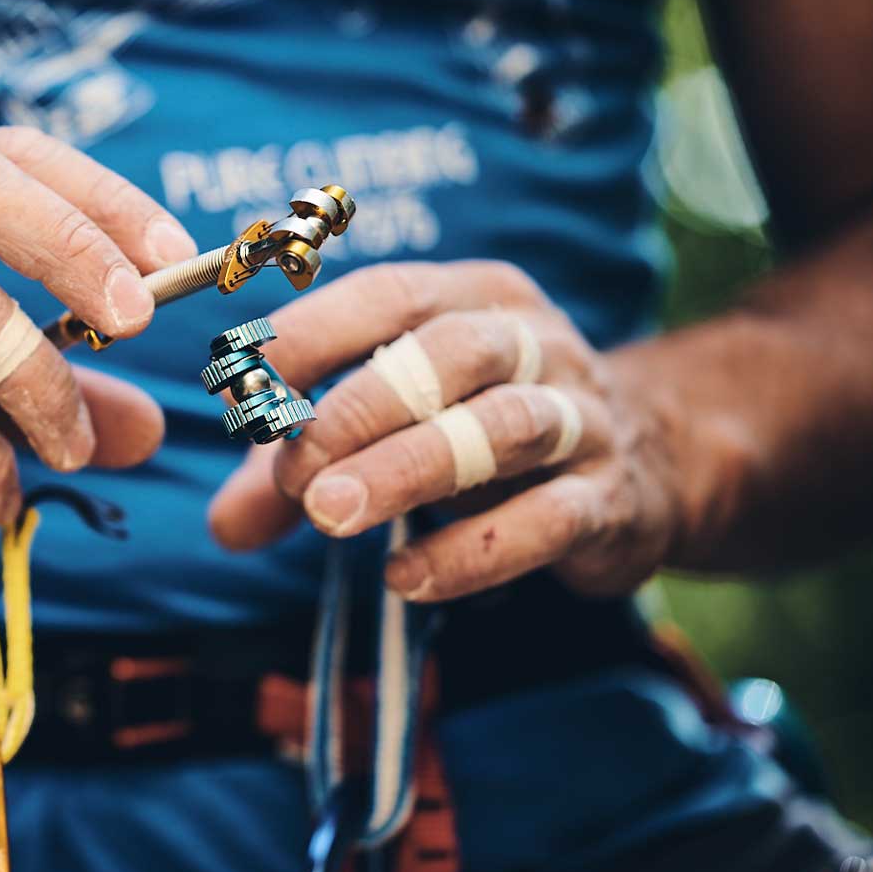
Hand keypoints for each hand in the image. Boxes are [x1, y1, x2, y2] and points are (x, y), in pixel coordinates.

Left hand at [207, 261, 687, 600]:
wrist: (649, 465)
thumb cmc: (482, 432)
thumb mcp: (393, 428)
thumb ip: (302, 471)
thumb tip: (224, 529)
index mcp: (471, 298)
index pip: (389, 294)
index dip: (313, 333)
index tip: (243, 387)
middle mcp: (534, 342)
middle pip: (447, 355)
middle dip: (358, 409)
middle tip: (290, 470)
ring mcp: (580, 417)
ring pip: (501, 429)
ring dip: (408, 471)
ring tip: (331, 518)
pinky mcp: (610, 499)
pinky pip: (548, 519)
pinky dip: (473, 550)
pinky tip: (406, 577)